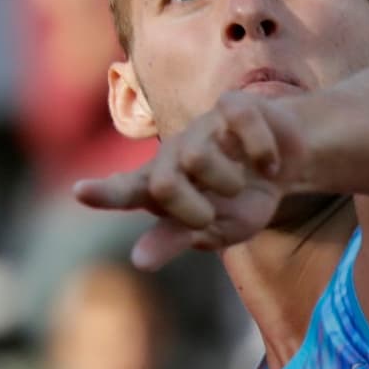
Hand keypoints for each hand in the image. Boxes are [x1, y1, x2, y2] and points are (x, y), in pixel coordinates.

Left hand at [74, 91, 306, 269]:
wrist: (287, 163)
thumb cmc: (241, 200)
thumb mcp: (213, 230)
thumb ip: (175, 240)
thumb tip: (139, 262)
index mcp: (161, 186)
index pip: (125, 190)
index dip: (104, 192)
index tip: (81, 191)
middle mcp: (174, 153)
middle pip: (161, 184)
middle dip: (193, 210)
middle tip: (211, 217)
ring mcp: (202, 127)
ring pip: (197, 157)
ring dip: (229, 183)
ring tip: (241, 183)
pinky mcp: (233, 106)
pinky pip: (241, 128)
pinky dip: (263, 154)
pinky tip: (268, 161)